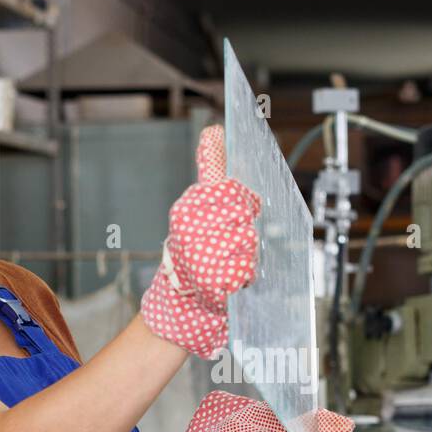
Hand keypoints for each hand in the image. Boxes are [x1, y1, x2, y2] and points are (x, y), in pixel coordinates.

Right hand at [139, 124, 260, 358]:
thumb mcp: (200, 204)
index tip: (237, 211)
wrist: (182, 300)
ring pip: (248, 243)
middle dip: (244, 230)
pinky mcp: (215, 283)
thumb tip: (215, 130)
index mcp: (187, 209)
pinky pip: (247, 270)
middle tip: (227, 243)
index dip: (241, 203)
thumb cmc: (197, 246)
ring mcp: (201, 258)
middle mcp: (190, 231)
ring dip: (245, 254)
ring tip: (225, 261)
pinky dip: (244, 276)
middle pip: (245, 217)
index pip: (232, 192)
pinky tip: (229, 279)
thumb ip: (211, 168)